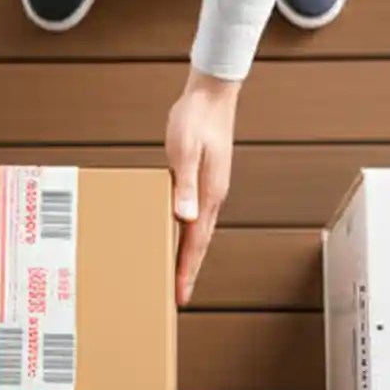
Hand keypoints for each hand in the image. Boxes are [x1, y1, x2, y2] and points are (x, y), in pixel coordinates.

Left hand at [166, 69, 239, 305]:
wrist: (211, 94)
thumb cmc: (195, 118)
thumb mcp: (184, 151)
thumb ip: (184, 185)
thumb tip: (184, 217)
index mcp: (209, 194)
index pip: (197, 242)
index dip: (187, 270)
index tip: (180, 294)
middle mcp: (212, 197)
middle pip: (200, 243)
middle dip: (190, 271)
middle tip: (180, 295)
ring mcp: (209, 190)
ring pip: (198, 232)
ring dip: (189, 255)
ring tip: (179, 275)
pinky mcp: (203, 181)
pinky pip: (194, 217)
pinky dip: (187, 234)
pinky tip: (178, 237)